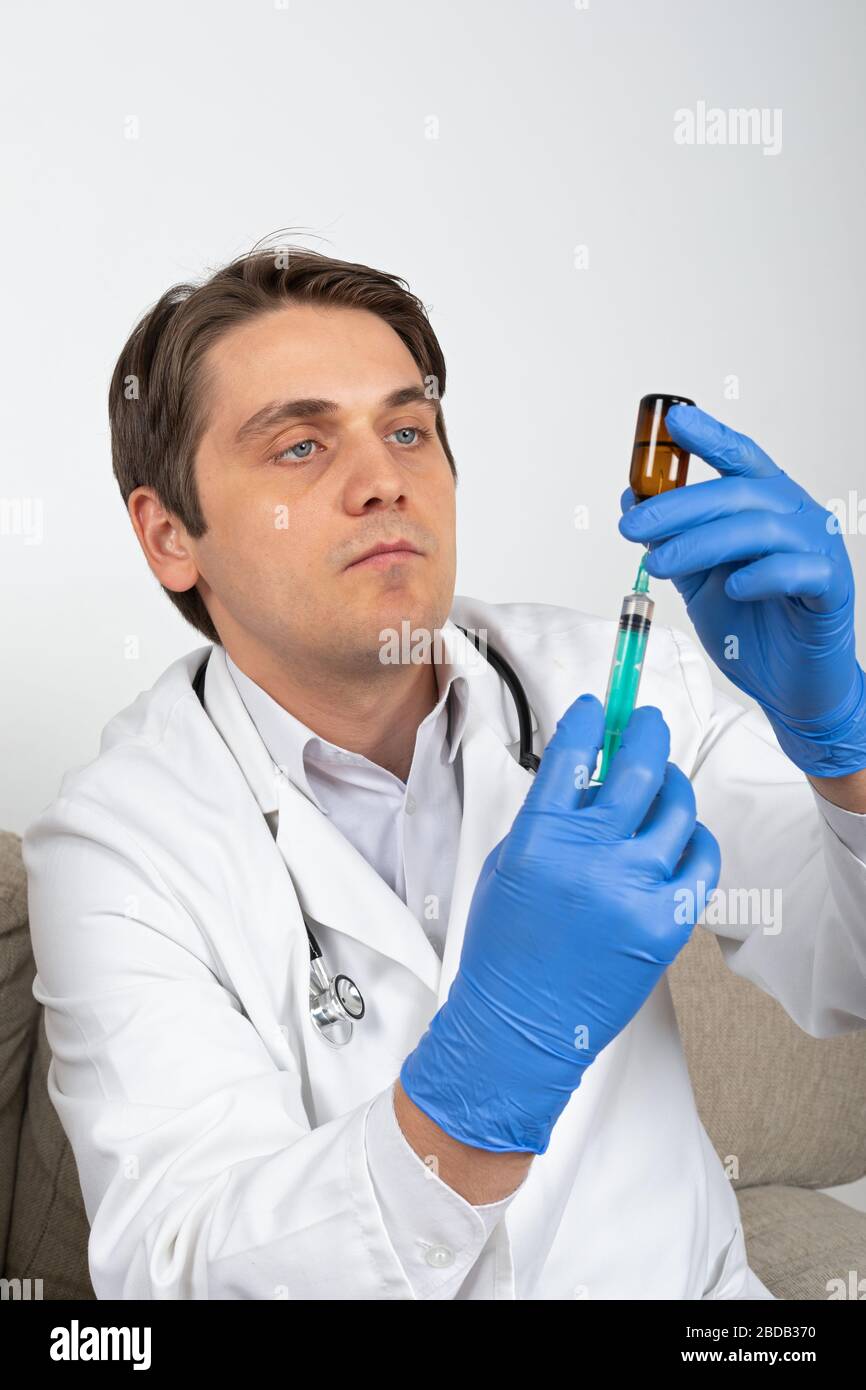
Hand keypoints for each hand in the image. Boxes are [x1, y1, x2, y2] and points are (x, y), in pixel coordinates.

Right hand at [399, 695, 719, 1154]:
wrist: (519, 1025)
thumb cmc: (505, 950)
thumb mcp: (508, 865)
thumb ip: (548, 820)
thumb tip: (587, 780)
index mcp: (541, 835)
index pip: (575, 751)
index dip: (592, 719)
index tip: (601, 707)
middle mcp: (591, 854)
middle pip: (639, 765)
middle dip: (648, 731)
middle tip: (649, 723)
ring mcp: (634, 887)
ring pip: (677, 808)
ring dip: (672, 786)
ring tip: (665, 786)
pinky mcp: (666, 922)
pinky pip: (701, 859)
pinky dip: (695, 840)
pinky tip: (682, 838)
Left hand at [618, 403, 865, 777]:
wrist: (791, 686)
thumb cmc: (753, 628)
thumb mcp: (698, 580)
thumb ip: (671, 541)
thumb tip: (632, 501)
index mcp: (767, 508)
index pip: (740, 459)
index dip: (710, 436)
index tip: (674, 420)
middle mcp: (796, 519)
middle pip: (738, 493)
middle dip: (679, 505)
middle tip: (633, 525)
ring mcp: (817, 551)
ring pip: (760, 528)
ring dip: (703, 542)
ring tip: (661, 563)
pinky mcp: (830, 590)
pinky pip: (798, 570)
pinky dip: (761, 574)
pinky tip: (733, 586)